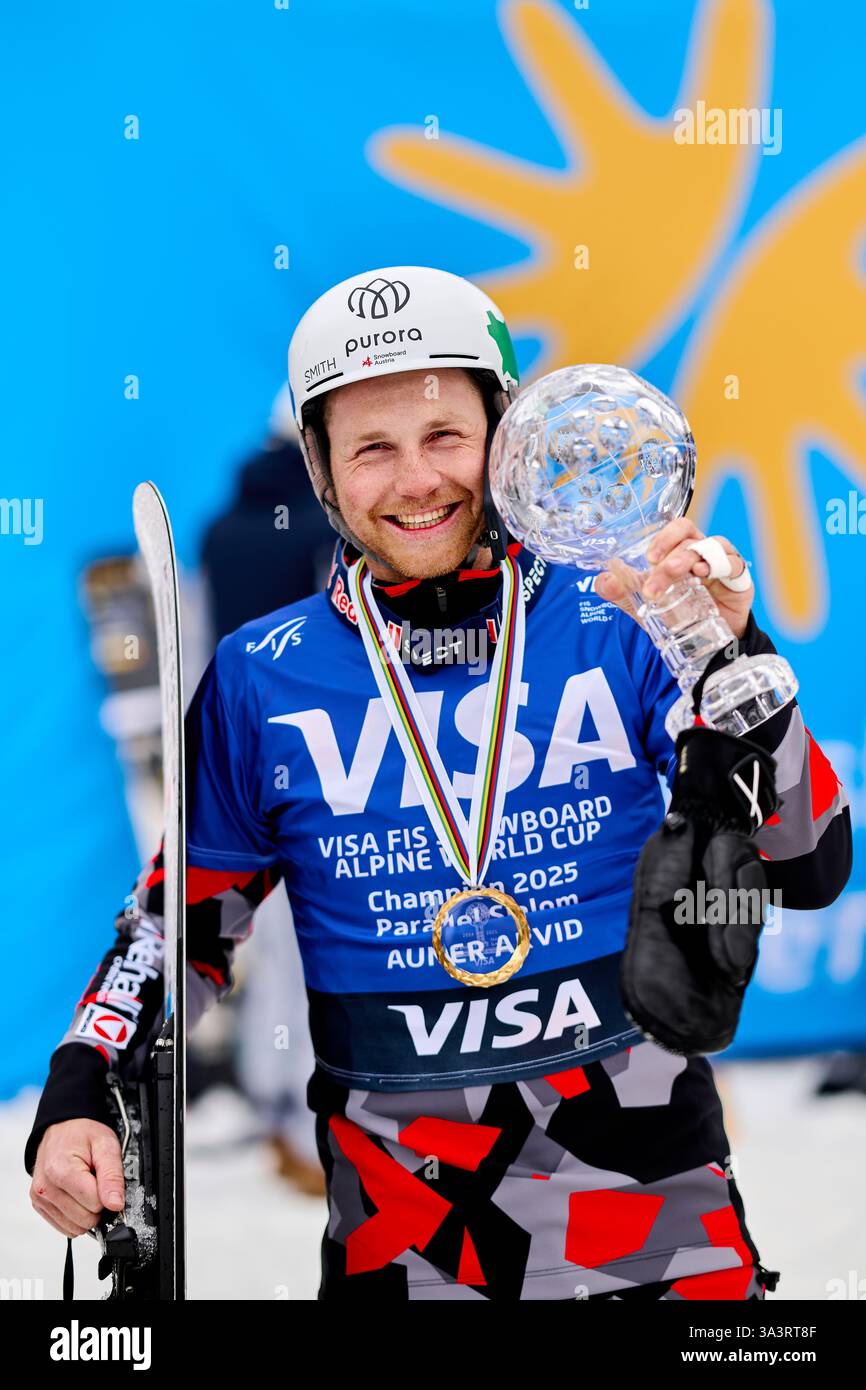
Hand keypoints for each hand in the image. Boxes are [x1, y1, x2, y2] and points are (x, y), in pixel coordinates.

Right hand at [30, 1119, 124, 1237]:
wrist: (62, 1129)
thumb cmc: (83, 1135)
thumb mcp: (106, 1145)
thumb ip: (112, 1176)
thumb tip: (116, 1205)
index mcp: (61, 1170)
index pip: (95, 1204)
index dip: (106, 1192)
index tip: (102, 1177)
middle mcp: (45, 1188)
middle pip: (85, 1219)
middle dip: (97, 1204)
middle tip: (95, 1181)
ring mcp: (40, 1199)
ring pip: (75, 1227)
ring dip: (86, 1211)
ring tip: (85, 1187)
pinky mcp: (39, 1206)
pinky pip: (65, 1227)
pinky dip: (75, 1216)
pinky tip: (76, 1195)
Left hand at [594, 518, 752, 639]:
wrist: (709, 647)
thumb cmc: (680, 617)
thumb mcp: (647, 607)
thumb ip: (624, 594)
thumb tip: (603, 581)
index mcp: (681, 552)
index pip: (675, 530)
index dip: (662, 537)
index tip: (649, 557)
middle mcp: (702, 552)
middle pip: (688, 533)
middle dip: (669, 549)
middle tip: (656, 569)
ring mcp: (721, 563)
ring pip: (708, 545)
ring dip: (688, 557)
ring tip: (674, 573)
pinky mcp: (739, 580)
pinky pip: (733, 562)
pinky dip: (718, 564)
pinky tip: (703, 574)